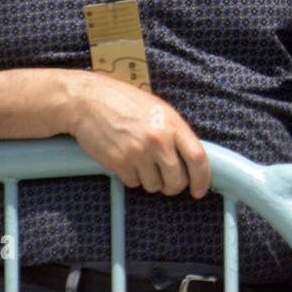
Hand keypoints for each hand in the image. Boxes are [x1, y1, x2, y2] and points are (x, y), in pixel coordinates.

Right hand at [64, 71, 209, 197]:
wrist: (89, 101)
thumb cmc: (125, 103)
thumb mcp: (159, 110)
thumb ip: (175, 133)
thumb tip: (190, 159)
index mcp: (173, 124)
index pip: (198, 158)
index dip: (202, 179)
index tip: (199, 191)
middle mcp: (158, 140)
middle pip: (177, 181)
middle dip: (173, 186)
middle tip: (166, 181)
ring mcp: (138, 153)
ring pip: (154, 186)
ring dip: (150, 181)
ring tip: (140, 162)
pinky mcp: (118, 163)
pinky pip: (133, 183)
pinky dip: (131, 177)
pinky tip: (125, 160)